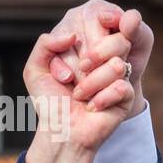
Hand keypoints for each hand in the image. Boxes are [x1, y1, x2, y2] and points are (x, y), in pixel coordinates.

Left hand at [21, 9, 135, 162]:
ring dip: (90, 84)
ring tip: (79, 96)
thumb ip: (44, 44)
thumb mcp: (34, 71)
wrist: (61, 132)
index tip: (64, 70)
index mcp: (87, 50)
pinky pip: (121, 86)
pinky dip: (101, 99)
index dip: (74, 50)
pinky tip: (91, 108)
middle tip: (69, 81)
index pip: (94, 30)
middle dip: (81, 65)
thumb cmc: (50, 102)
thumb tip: (71, 34)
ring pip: (116, 64)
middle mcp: (105, 59)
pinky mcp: (127, 95)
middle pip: (109, 43)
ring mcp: (118, 76)